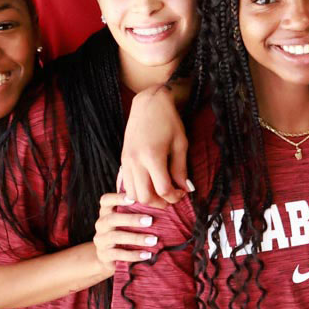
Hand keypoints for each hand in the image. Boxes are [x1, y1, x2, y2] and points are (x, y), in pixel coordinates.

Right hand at [94, 192, 158, 268]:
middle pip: (112, 219)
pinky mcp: (104, 255)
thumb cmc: (124, 233)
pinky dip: (134, 254)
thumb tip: (159, 202)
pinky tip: (147, 254)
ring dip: (136, 238)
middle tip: (150, 220)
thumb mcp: (126, 222)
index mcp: (106, 212)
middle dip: (131, 219)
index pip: (106, 200)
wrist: (109, 259)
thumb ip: (136, 211)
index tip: (132, 198)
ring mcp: (101, 240)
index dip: (117, 198)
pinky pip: (118, 254)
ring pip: (116, 237)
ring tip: (153, 240)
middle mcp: (101, 224)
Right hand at [120, 85, 190, 205]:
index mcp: (152, 156)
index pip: (162, 189)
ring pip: (132, 194)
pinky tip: (150, 185)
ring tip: (160, 193)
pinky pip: (126, 184)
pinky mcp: (123, 160)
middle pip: (145, 197)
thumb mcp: (180, 144)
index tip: (182, 193)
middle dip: (160, 203)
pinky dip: (137, 190)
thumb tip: (186, 189)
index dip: (174, 197)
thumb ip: (181, 169)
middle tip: (171, 198)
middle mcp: (136, 161)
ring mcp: (126, 161)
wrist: (148, 104)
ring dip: (147, 198)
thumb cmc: (168, 121)